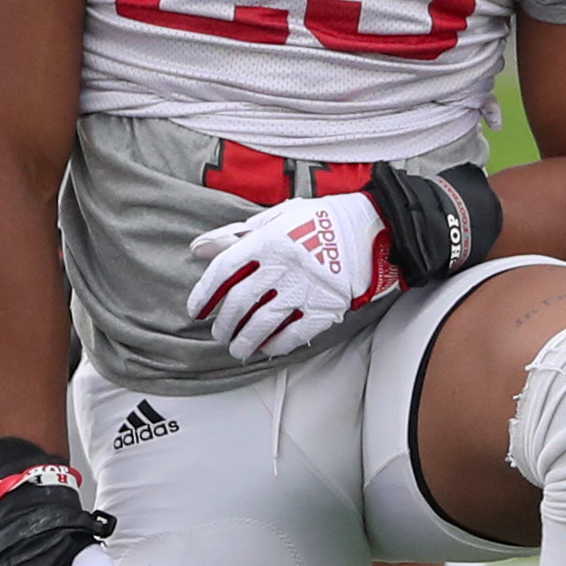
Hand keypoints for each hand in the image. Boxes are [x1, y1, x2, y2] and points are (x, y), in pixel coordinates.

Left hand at [185, 193, 394, 362]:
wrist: (369, 230)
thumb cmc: (318, 221)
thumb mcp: (276, 217)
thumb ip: (236, 234)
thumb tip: (200, 249)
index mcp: (268, 240)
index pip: (224, 270)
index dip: (205, 293)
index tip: (196, 310)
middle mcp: (283, 265)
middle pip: (240, 301)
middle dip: (224, 323)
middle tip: (219, 333)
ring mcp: (304, 288)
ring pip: (263, 323)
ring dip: (244, 340)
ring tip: (236, 348)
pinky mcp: (324, 307)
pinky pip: (293, 333)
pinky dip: (275, 345)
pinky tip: (266, 348)